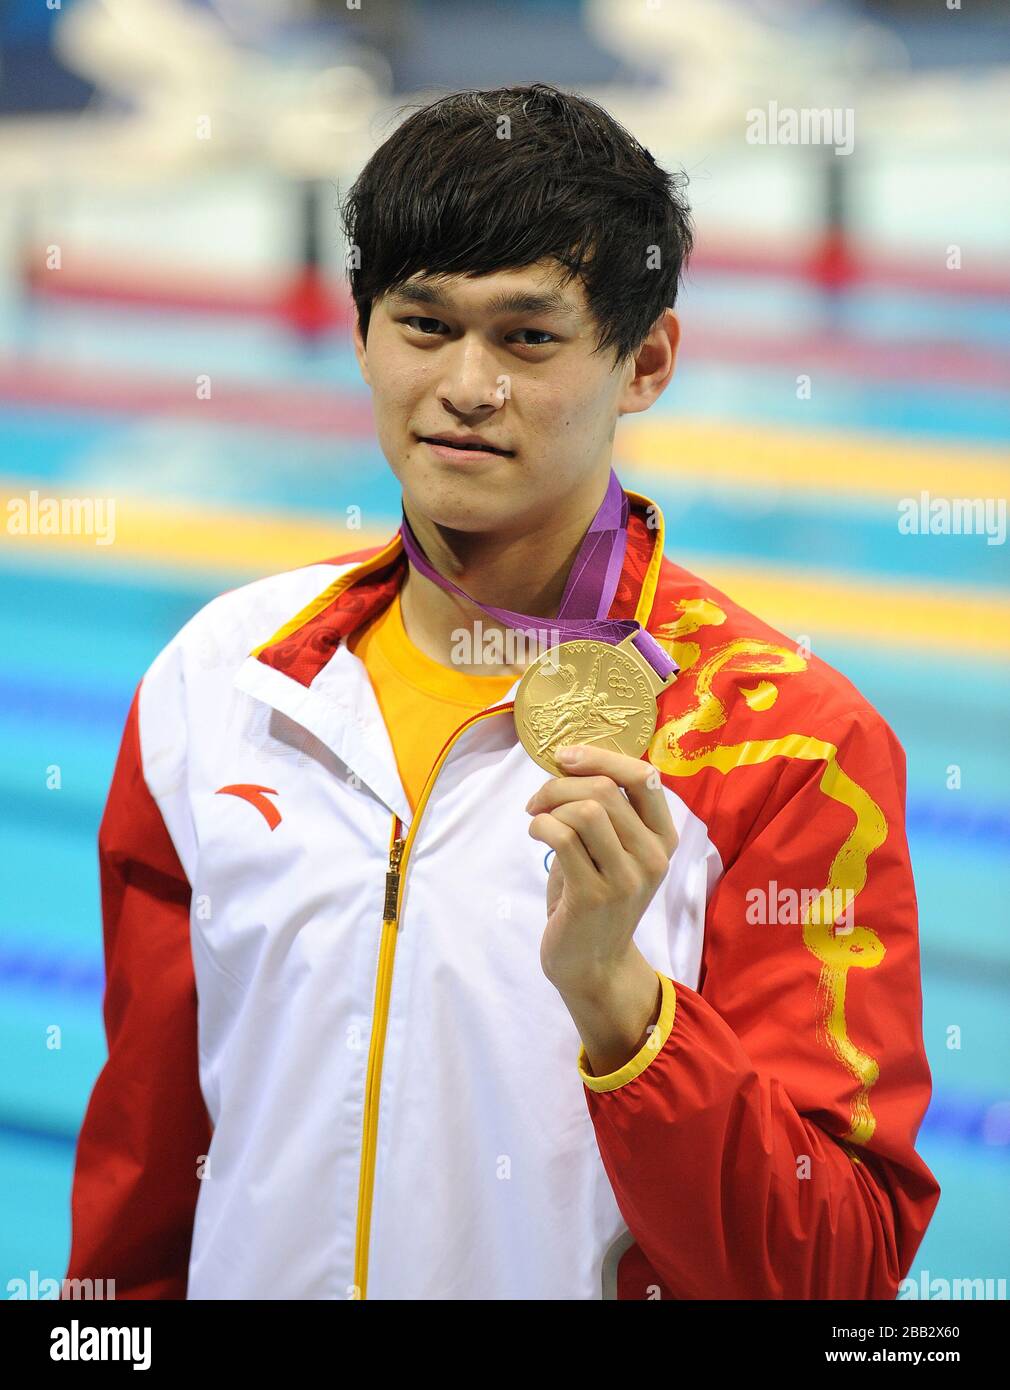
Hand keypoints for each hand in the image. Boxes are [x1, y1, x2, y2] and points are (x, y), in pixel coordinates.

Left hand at [525, 743, 678, 996]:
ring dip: (550, 806)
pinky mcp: (594, 895)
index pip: (644, 777)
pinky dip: (540, 826)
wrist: (593, 964)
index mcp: (663, 837)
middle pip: (604, 790)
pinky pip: (562, 837)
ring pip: (585, 810)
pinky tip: (536, 835)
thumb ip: (607, 811)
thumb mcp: (614, 850)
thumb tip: (570, 760)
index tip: (565, 757)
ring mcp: (626, 878)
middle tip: (538, 800)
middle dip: (560, 784)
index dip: (601, 757)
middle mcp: (652, 856)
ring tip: (538, 820)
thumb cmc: (596, 896)